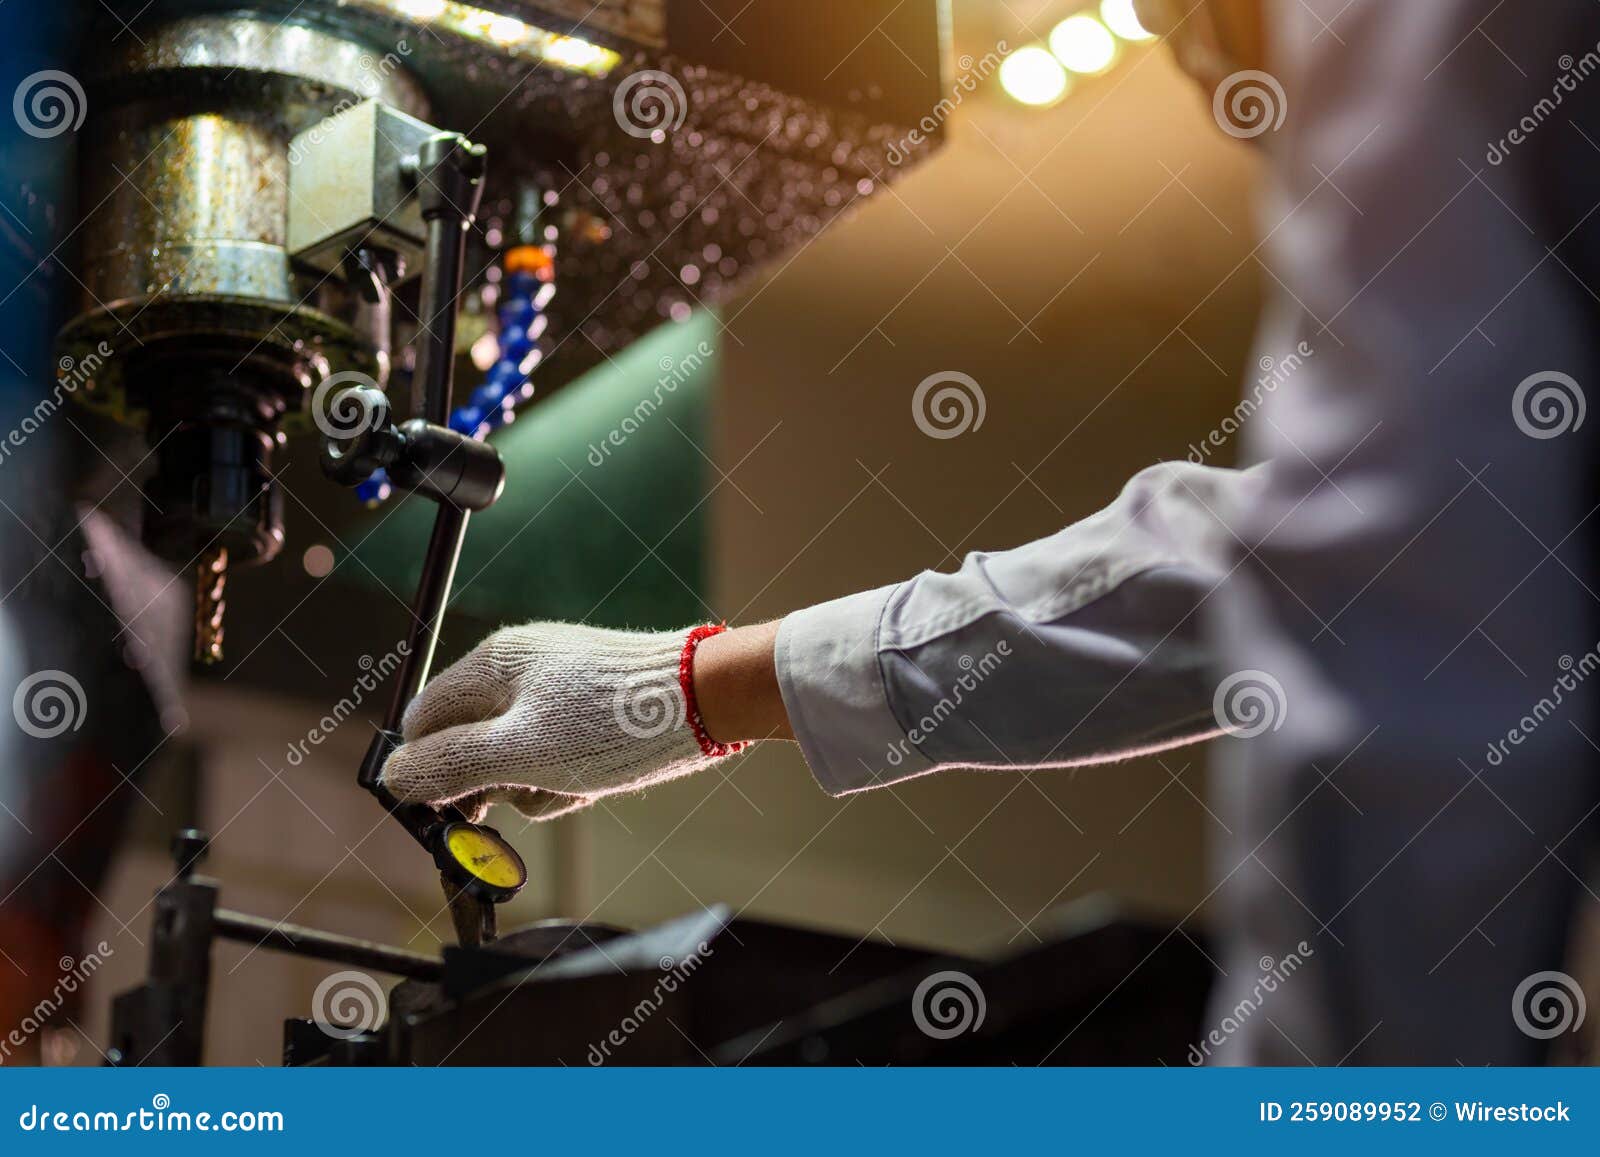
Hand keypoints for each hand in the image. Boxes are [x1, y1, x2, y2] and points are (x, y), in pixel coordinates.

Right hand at [380, 621, 774, 819]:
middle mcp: (518, 669)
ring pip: (513, 756)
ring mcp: (556, 689)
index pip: (423, 720)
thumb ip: (451, 766)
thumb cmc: (611, 725)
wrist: (706, 701)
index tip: (449, 812)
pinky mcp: (589, 710)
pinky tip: (593, 784)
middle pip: (467, 741)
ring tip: (571, 787)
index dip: (426, 770)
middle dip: (489, 784)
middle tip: (521, 798)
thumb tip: (393, 778)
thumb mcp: (519, 754)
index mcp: (490, 665)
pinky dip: (566, 779)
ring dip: (533, 787)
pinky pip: (554, 755)